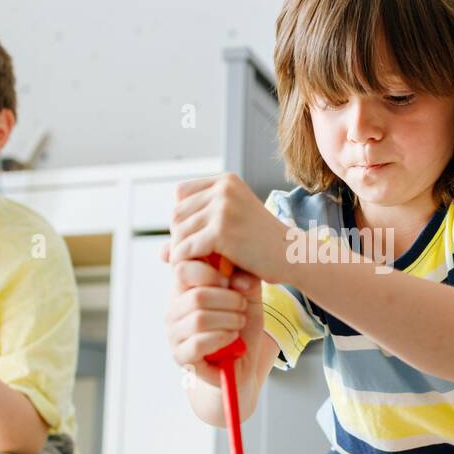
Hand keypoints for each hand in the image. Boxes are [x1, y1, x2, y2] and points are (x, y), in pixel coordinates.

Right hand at [163, 248, 262, 390]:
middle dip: (229, 300)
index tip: (227, 281)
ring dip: (229, 320)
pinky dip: (222, 338)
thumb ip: (245, 279)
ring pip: (199, 320)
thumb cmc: (241, 326)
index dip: (208, 271)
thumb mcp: (249, 296)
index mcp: (185, 289)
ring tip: (239, 323)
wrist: (243, 364)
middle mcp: (174, 309)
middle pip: (197, 296)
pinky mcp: (181, 356)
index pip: (181, 268)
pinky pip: (198, 343)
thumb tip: (236, 278)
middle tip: (241, 307)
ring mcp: (174, 334)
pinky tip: (232, 338)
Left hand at [167, 173, 292, 283]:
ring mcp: (223, 207)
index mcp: (226, 181)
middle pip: (177, 213)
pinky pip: (186, 248)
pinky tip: (201, 272)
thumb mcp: (229, 232)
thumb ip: (197, 234)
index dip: (183, 218)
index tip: (195, 238)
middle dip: (181, 238)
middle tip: (196, 258)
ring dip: (184, 252)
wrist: (293, 257)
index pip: (181, 194)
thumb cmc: (262, 248)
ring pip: (179, 232)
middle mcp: (224, 188)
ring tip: (200, 265)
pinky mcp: (221, 230)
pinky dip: (188, 262)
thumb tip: (160, 252)